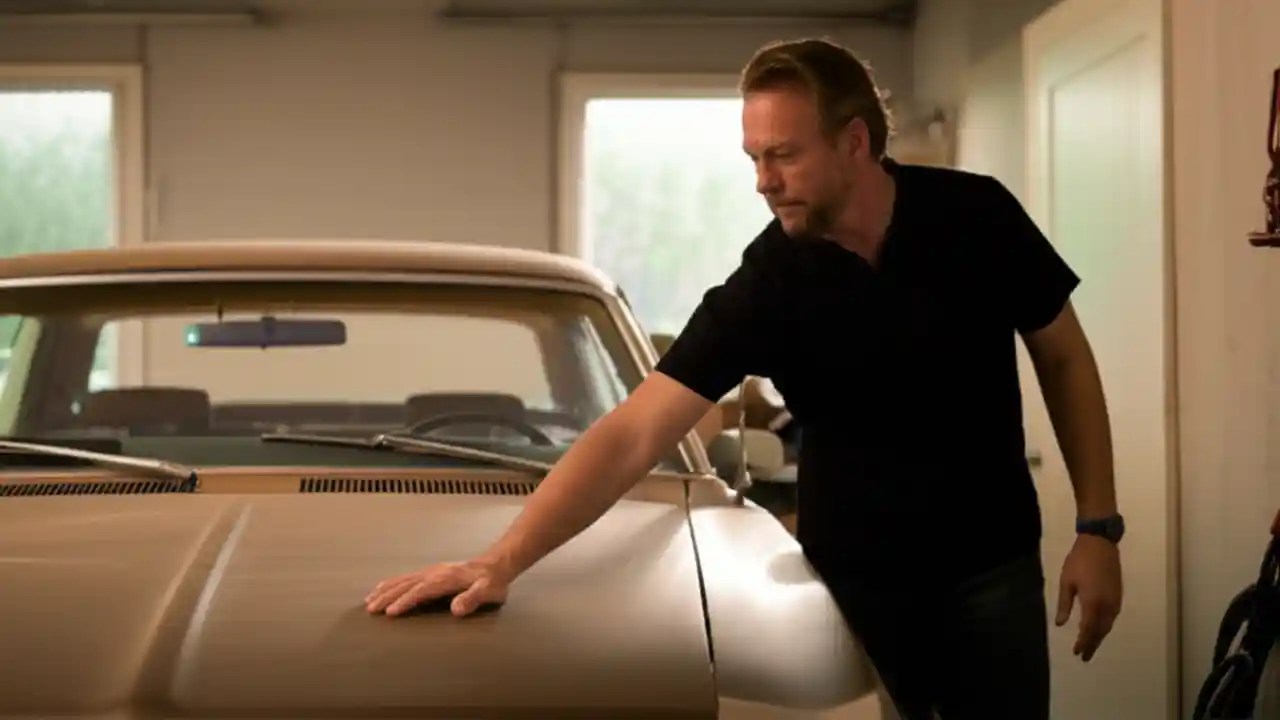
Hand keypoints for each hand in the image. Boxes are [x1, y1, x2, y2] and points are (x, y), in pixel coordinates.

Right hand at [364, 559, 509, 617]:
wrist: (496, 564)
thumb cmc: (493, 582)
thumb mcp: (489, 591)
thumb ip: (473, 599)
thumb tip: (456, 609)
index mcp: (446, 579)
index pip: (421, 591)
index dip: (405, 601)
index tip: (389, 612)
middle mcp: (435, 573)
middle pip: (406, 584)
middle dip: (387, 596)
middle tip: (370, 609)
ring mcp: (432, 571)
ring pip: (403, 580)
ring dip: (386, 589)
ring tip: (369, 599)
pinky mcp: (431, 572)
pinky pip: (407, 577)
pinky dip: (392, 583)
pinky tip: (383, 587)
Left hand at [1055, 533, 1122, 661]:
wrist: (1100, 544)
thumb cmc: (1079, 561)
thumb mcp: (1066, 582)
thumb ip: (1064, 604)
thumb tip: (1060, 624)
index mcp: (1093, 602)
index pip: (1088, 629)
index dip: (1083, 642)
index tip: (1077, 653)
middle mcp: (1107, 605)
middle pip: (1101, 630)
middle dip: (1093, 644)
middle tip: (1085, 657)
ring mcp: (1115, 600)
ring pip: (1108, 625)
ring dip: (1100, 636)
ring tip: (1091, 645)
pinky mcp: (1119, 595)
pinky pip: (1112, 617)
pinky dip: (1105, 626)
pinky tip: (1099, 628)